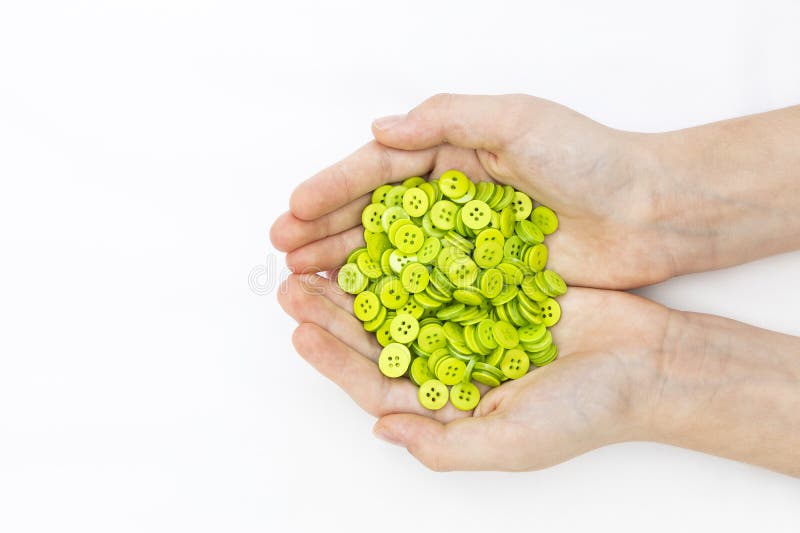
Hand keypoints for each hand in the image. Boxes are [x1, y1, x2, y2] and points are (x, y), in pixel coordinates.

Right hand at [271, 94, 686, 288]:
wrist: (649, 212)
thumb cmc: (591, 158)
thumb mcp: (518, 120)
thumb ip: (447, 119)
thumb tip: (380, 129)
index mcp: (454, 150)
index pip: (380, 168)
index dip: (334, 187)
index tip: (295, 208)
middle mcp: (451, 193)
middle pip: (374, 210)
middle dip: (326, 227)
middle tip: (283, 250)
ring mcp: (464, 237)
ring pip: (393, 249)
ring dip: (346, 260)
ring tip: (303, 275)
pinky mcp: (482, 273)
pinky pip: (425, 282)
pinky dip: (390, 290)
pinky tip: (357, 300)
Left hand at [277, 273, 666, 470]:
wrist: (648, 362)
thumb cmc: (588, 411)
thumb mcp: (514, 441)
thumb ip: (446, 445)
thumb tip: (383, 432)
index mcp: (449, 406)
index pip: (377, 385)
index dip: (335, 362)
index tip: (299, 333)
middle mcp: (451, 366)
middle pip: (379, 340)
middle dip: (333, 315)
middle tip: (293, 285)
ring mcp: (469, 326)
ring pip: (401, 303)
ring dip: (362, 284)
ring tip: (321, 260)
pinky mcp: (490, 292)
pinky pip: (439, 272)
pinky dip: (410, 259)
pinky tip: (383, 240)